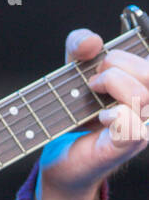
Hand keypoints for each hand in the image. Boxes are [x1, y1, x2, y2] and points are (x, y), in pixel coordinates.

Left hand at [34, 27, 148, 199]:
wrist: (60, 158)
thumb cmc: (72, 115)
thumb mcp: (73, 71)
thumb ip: (80, 46)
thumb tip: (93, 41)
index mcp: (143, 85)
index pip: (145, 59)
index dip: (119, 55)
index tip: (99, 67)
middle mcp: (148, 106)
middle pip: (147, 71)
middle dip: (114, 67)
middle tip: (92, 84)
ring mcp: (143, 127)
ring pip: (142, 95)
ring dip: (111, 87)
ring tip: (94, 98)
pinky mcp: (127, 146)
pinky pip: (132, 124)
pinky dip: (115, 116)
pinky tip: (102, 119)